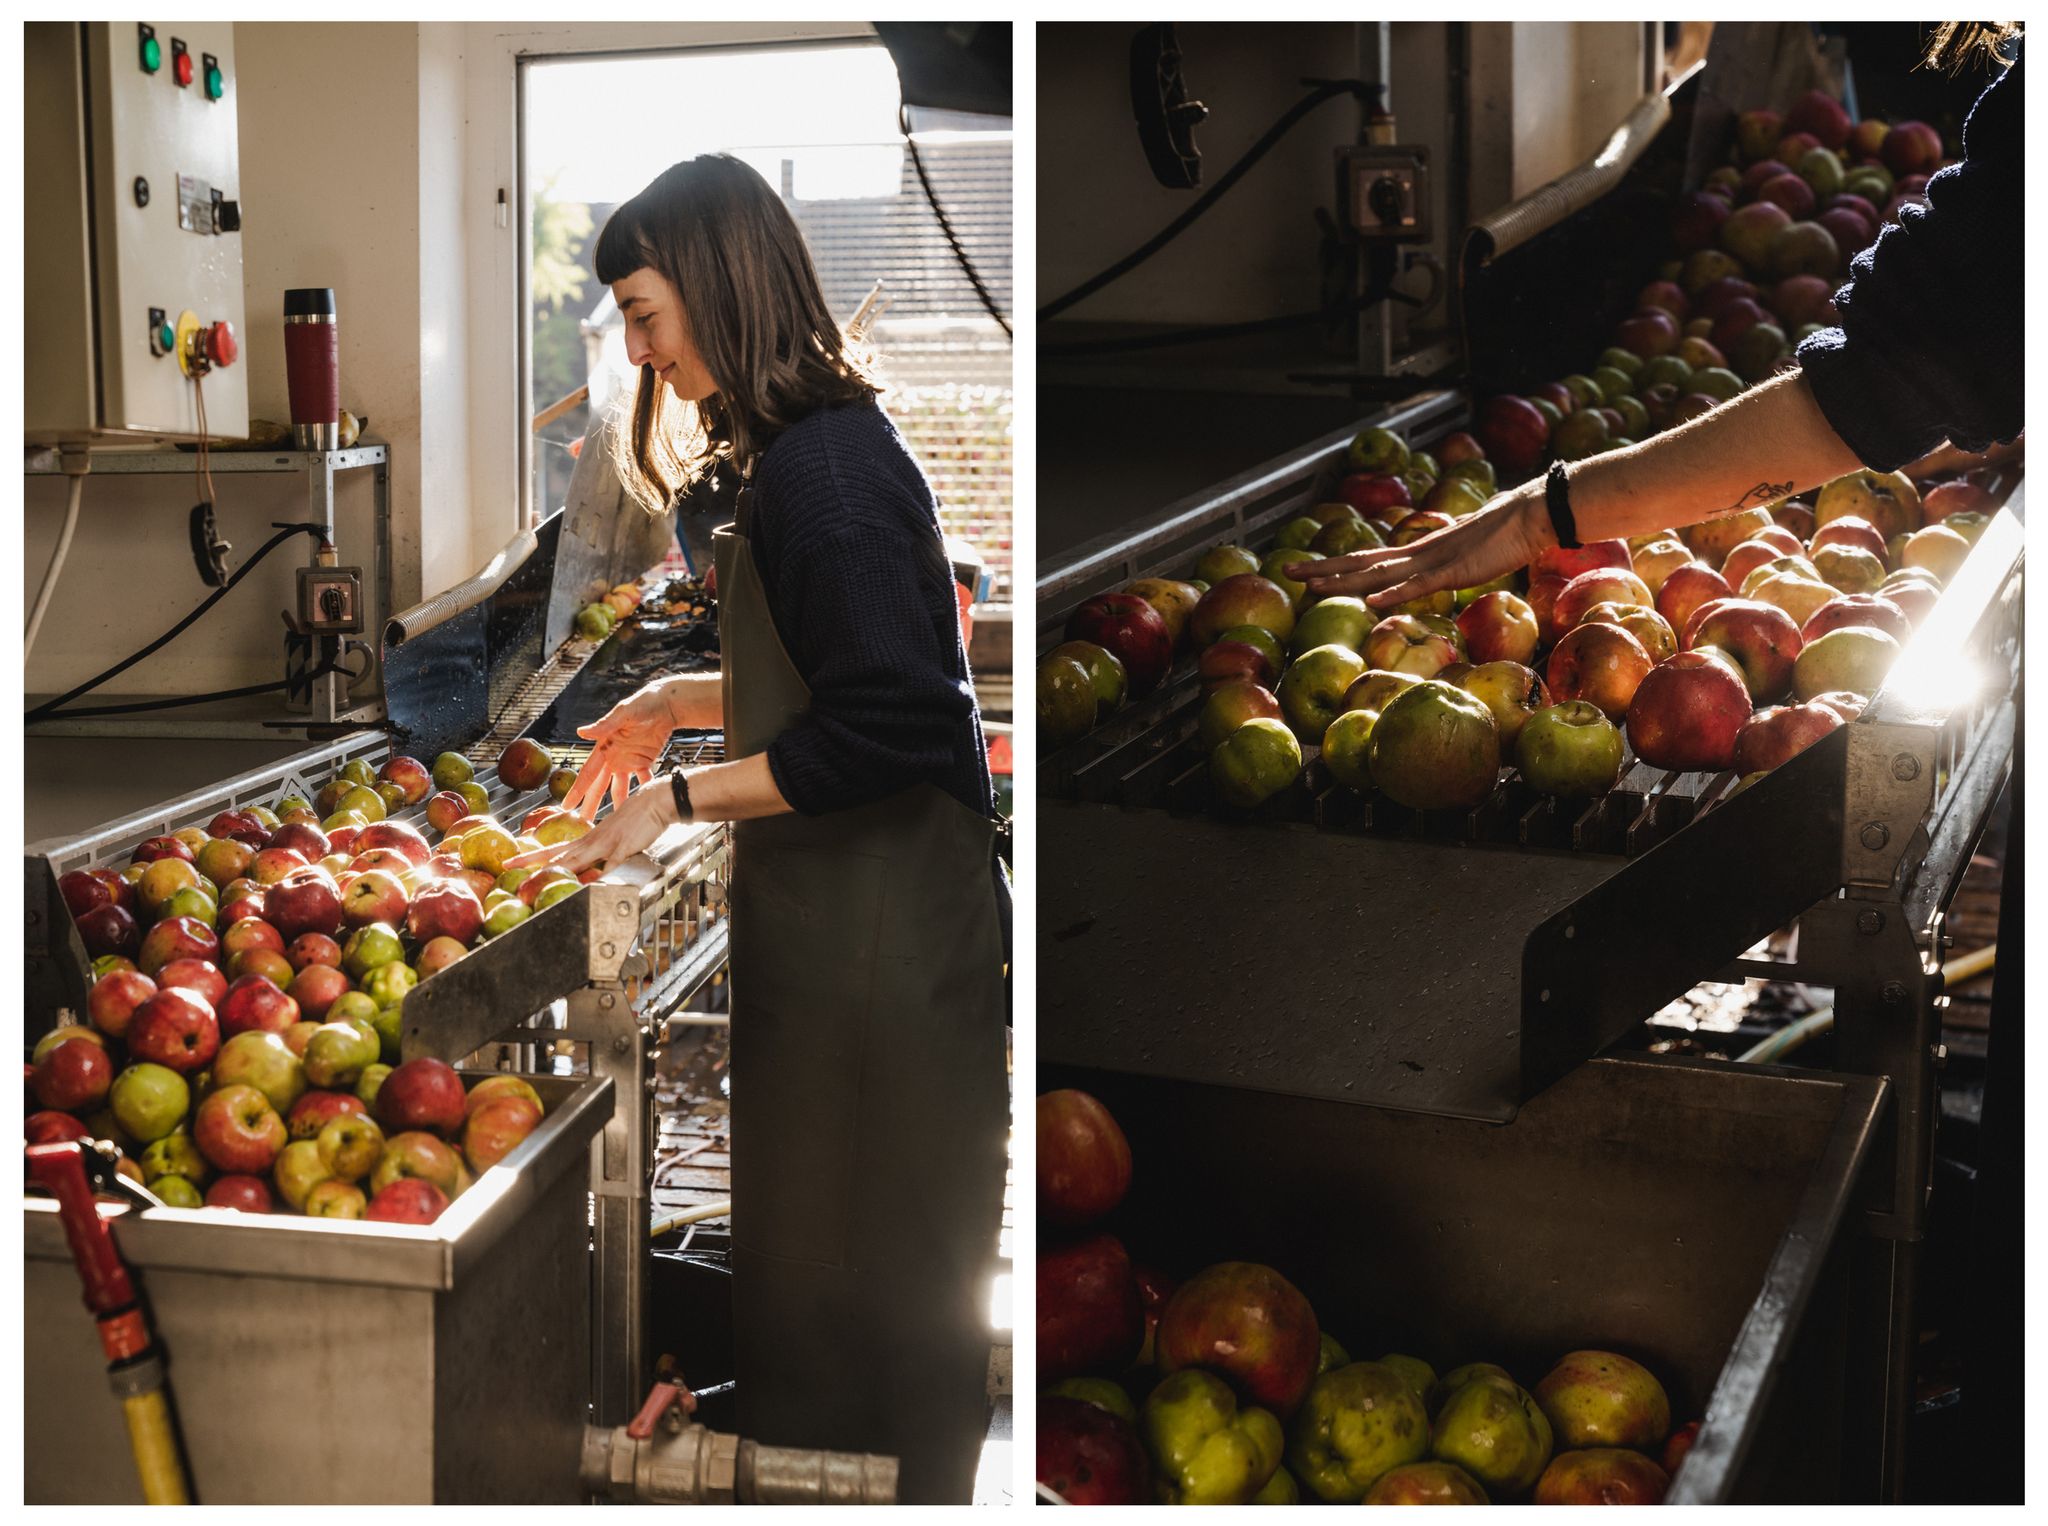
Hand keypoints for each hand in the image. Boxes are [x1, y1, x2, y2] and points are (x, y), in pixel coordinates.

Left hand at [508, 773, 679, 876]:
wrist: (654, 801)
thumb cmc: (636, 819)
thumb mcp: (612, 836)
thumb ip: (600, 853)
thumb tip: (590, 867)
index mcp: (587, 840)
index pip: (554, 850)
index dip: (531, 856)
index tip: (510, 861)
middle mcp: (591, 842)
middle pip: (558, 855)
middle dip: (532, 863)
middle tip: (510, 868)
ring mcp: (606, 845)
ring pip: (577, 859)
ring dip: (558, 869)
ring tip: (539, 878)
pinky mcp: (624, 848)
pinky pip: (610, 865)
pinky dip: (600, 875)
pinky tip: (592, 883)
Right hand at [565, 683, 681, 820]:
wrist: (665, 704)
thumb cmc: (642, 704)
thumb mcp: (623, 713)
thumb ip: (604, 725)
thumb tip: (581, 731)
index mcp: (604, 747)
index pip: (588, 773)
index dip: (577, 790)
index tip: (566, 806)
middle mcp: (613, 757)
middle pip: (600, 785)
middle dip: (592, 804)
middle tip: (585, 823)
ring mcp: (628, 760)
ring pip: (620, 787)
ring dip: (618, 803)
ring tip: (616, 821)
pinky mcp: (644, 761)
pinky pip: (642, 779)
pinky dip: (643, 790)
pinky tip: (643, 803)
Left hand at [1286, 487, 1553, 608]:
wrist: (1530, 514)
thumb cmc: (1503, 533)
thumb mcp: (1464, 553)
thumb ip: (1447, 561)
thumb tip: (1440, 567)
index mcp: (1417, 552)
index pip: (1367, 559)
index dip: (1335, 565)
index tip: (1306, 570)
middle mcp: (1416, 554)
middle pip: (1361, 563)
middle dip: (1324, 569)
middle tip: (1287, 572)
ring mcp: (1433, 561)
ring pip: (1380, 574)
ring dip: (1345, 582)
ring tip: (1313, 587)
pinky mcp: (1454, 571)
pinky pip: (1420, 585)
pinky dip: (1395, 593)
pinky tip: (1372, 601)